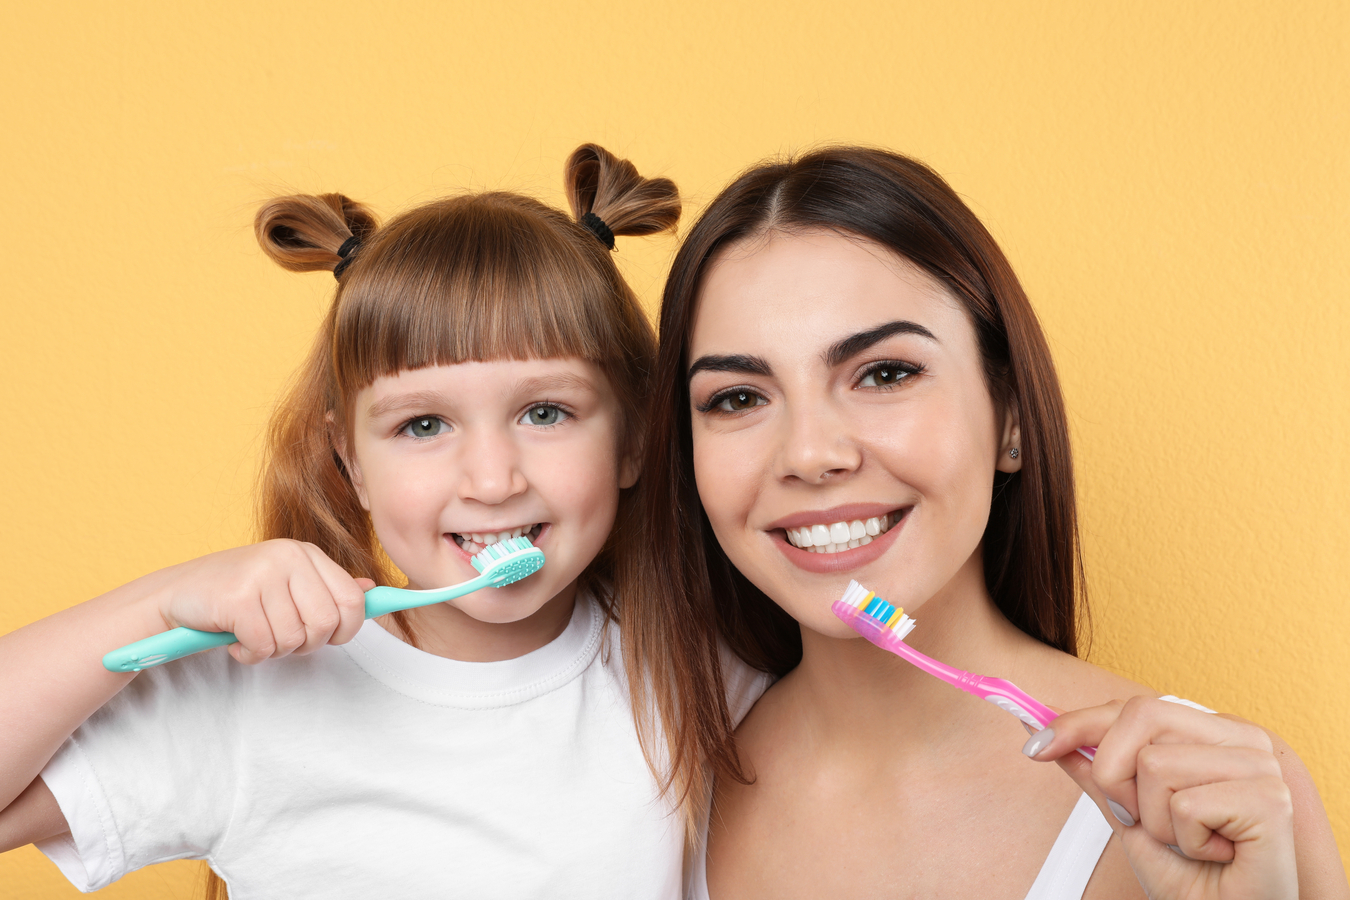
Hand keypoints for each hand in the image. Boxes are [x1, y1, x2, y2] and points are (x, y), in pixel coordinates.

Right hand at [141, 540, 374, 663]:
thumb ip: (326, 588)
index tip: (328, 638)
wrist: (177, 595)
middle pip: (325, 623)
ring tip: (253, 635)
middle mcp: (288, 557)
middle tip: (281, 639)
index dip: (345, 629)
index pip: (352, 600)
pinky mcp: (238, 598)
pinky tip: (235, 641)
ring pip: (293, 639)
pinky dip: (250, 654)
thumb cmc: (238, 594)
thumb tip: (371, 590)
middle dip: (306, 644)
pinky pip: (263, 645)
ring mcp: (262, 574)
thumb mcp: (286, 583)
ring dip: (272, 650)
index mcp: (306, 553)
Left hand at [1023, 697, 1296, 899]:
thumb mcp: (1128, 814)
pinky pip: (1184, 805)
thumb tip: (1040, 726)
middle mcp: (1241, 738)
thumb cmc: (1191, 875)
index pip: (1134, 706)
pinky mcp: (1269, 798)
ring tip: (1192, 842)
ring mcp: (1260, 764)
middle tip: (1144, 820)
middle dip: (1118, 777)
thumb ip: (1093, 768)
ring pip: (1156, 764)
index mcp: (1211, 732)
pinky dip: (1186, 841)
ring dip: (1156, 821)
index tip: (1036, 745)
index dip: (1079, 721)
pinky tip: (1216, 853)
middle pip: (1140, 718)